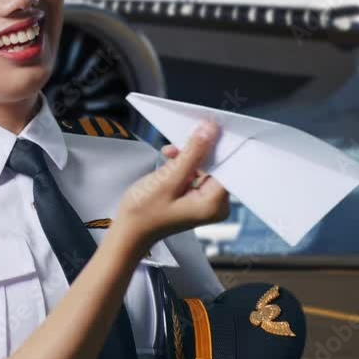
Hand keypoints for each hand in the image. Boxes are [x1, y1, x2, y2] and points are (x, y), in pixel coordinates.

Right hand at [114, 120, 229, 249]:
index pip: (229, 166)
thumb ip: (192, 153)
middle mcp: (216, 204)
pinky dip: (184, 165)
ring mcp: (206, 202)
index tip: (208, 127)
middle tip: (182, 139)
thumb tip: (210, 130)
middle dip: (199, 150)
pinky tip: (170, 159)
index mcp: (215, 203)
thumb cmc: (144, 212)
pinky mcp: (196, 198)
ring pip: (205, 167)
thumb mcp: (168, 179)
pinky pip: (196, 174)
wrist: (129, 231)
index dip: (220, 144)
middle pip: (218, 166)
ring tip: (169, 153)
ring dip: (188, 156)